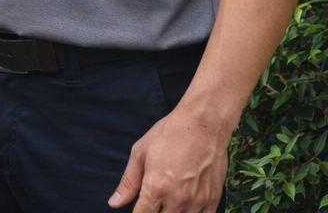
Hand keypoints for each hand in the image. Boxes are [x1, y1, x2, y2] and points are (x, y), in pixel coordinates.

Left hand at [108, 105, 229, 210]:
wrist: (204, 124)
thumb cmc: (169, 134)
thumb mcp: (141, 152)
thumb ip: (128, 182)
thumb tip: (114, 203)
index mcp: (156, 187)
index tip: (138, 209)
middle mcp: (177, 199)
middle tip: (153, 202)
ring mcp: (197, 201)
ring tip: (167, 202)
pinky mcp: (213, 200)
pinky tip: (184, 206)